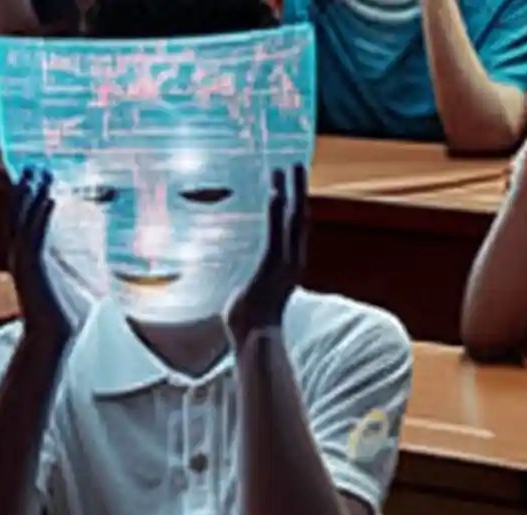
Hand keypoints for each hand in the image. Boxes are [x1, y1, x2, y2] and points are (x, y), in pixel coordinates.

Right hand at [7, 168, 68, 340]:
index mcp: (34, 258)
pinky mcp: (34, 267)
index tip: (35, 178)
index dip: (30, 199)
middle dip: (27, 190)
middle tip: (33, 166)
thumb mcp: (76, 284)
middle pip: (22, 214)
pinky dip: (43, 216)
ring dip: (33, 195)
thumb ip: (84, 270)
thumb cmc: (68, 315)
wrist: (55, 336)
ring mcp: (28, 260)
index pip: (28, 222)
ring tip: (39, 173)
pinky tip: (50, 198)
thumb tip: (102, 264)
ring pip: (26, 219)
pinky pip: (37, 235)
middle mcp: (26, 255)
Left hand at [228, 165, 305, 340]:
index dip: (294, 202)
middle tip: (297, 164)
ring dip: (292, 192)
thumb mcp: (247, 289)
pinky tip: (275, 193)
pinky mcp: (272, 265)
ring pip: (293, 219)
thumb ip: (244, 275)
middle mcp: (292, 259)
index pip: (293, 227)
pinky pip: (276, 233)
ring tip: (289, 168)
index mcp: (287, 263)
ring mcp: (285, 261)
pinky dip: (277, 212)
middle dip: (299, 190)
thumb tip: (226, 271)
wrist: (255, 338)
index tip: (291, 182)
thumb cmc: (248, 320)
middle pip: (299, 216)